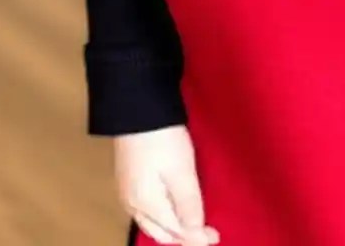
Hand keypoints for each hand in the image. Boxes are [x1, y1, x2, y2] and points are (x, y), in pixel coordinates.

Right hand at [114, 125, 220, 244]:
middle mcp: (132, 205)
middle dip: (184, 237)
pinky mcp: (129, 181)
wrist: (137, 111)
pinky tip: (174, 211)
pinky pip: (146, 211)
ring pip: (152, 224)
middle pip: (161, 232)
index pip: (175, 232)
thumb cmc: (162, 140)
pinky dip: (163, 217)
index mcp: (146, 205)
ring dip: (173, 229)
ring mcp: (128, 193)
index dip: (197, 238)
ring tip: (194, 225)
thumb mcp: (182, 173)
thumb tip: (196, 235)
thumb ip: (189, 205)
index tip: (216, 236)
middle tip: (207, 234)